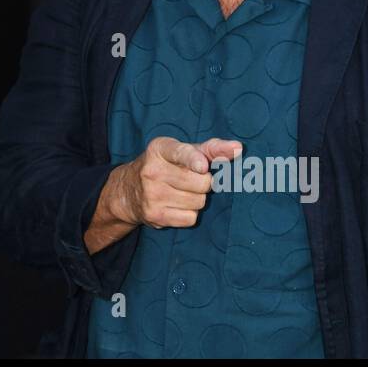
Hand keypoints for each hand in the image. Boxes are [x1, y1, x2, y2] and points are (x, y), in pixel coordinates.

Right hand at [110, 136, 242, 229]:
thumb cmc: (166, 166)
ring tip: (180, 193)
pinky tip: (176, 206)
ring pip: (199, 202)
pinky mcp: (155, 215)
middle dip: (204, 183)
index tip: (203, 166)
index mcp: (160, 149)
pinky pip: (191, 218)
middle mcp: (152, 170)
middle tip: (190, 180)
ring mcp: (152, 194)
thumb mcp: (182, 151)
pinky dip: (189, 214)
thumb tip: (238, 148)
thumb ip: (212, 149)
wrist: (129, 190)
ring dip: (197, 199)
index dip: (194, 160)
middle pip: (202, 183)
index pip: (180, 153)